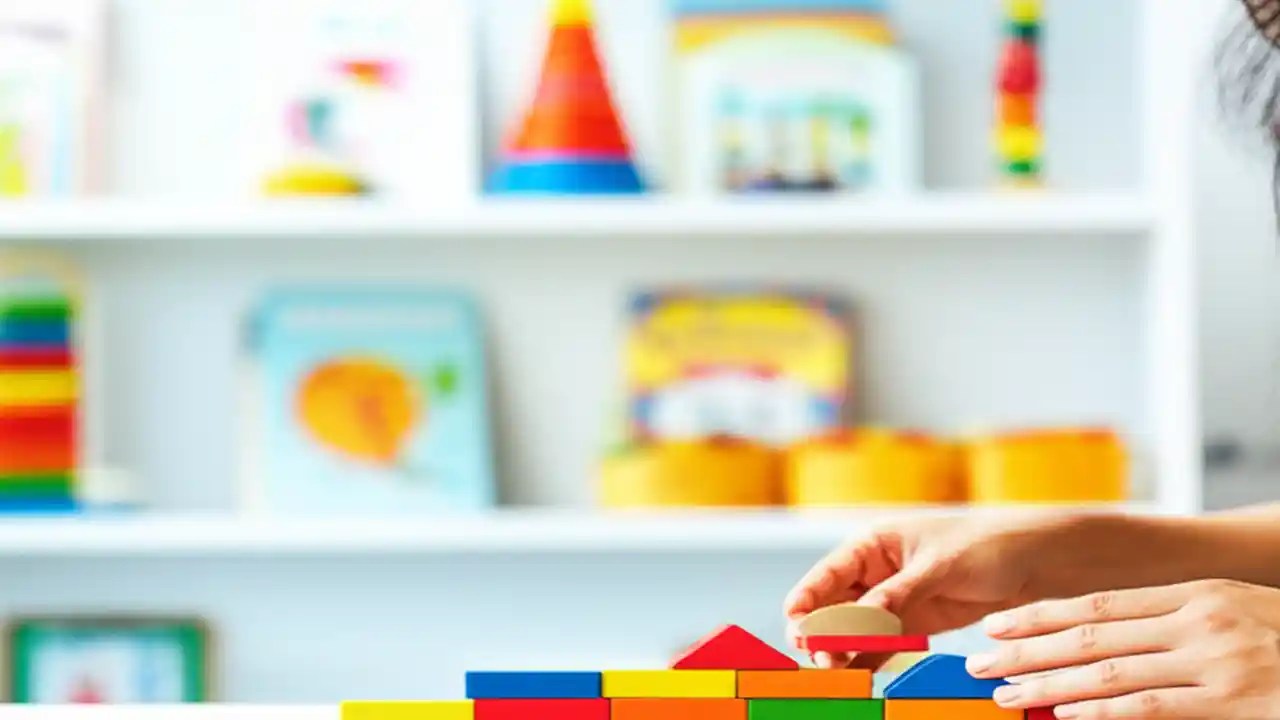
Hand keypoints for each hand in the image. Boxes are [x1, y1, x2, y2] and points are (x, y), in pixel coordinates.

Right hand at [783, 513, 1071, 666]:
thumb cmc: (986, 544)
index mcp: (872, 544)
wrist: (1036, 562)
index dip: (806, 601)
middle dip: (822, 631)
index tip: (797, 627)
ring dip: (842, 649)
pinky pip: (880, 644)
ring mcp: (892, 600)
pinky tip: (859, 674)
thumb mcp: (938, 567)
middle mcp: (875, 572)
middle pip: (832, 606)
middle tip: (821, 658)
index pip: (827, 574)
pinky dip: (867, 659)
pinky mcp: (913, 624)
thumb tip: (857, 619)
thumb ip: (896, 595)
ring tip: (836, 670)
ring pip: (853, 629)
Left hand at [967, 580, 1279, 718]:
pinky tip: (1061, 712)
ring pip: (1110, 672)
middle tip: (978, 661)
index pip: (1096, 605)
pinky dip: (1100, 711)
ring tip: (1005, 692)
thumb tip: (1101, 638)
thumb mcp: (1230, 613)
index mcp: (1192, 595)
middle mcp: (1196, 622)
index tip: (995, 624)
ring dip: (1048, 683)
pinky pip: (1151, 708)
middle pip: (1091, 635)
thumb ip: (1170, 621)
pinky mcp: (1233, 703)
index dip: (1040, 616)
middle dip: (1027, 649)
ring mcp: (1215, 662)